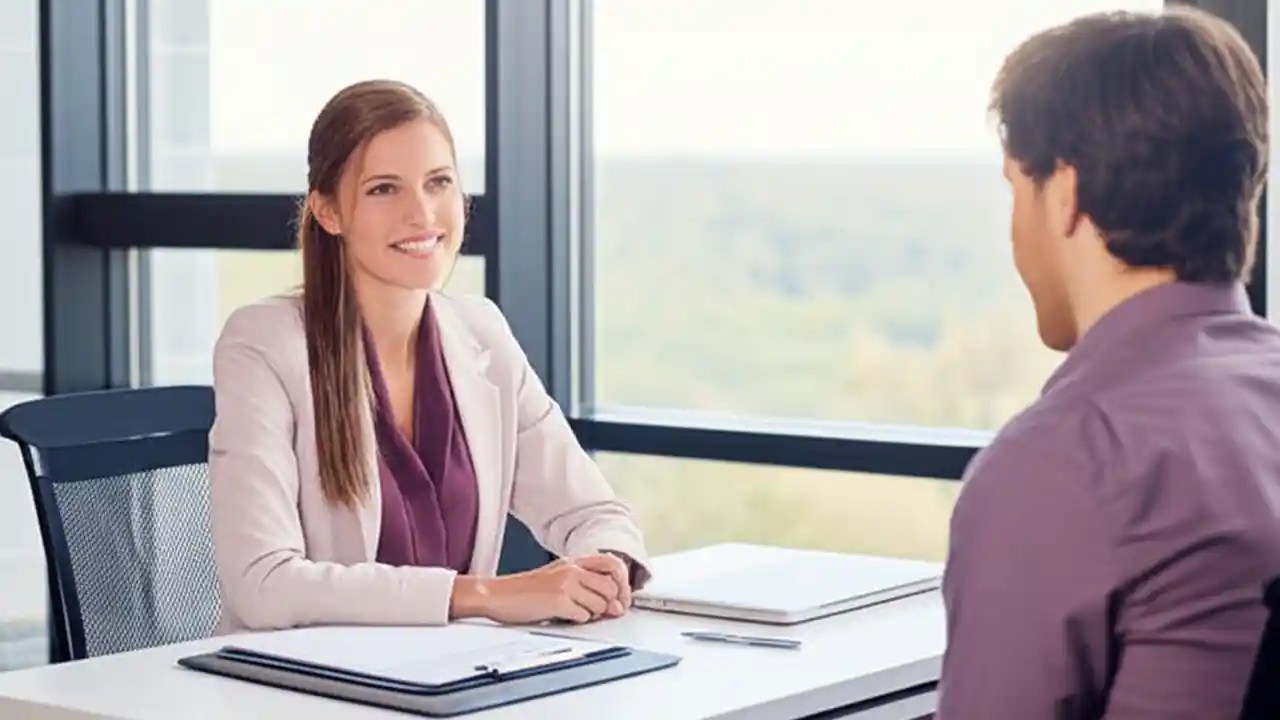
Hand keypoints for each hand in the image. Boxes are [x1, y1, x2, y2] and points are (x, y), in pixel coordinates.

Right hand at [450, 554, 627, 624]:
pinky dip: (579, 620)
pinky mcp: (558, 600)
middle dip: (612, 603)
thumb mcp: (557, 578)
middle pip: (611, 586)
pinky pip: (584, 615)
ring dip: (594, 613)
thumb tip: (615, 605)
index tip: (622, 598)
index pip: (613, 563)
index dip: (623, 583)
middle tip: (606, 613)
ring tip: (578, 613)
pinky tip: (566, 617)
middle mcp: (572, 568)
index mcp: (573, 561)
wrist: (497, 595)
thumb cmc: (525, 590)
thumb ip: (585, 585)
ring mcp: (565, 584)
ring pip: (600, 602)